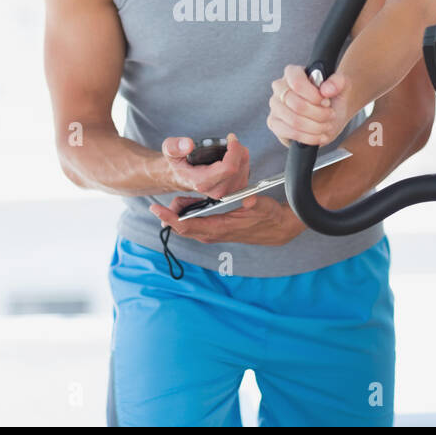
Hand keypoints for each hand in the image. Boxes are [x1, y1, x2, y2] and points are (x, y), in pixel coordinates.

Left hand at [149, 193, 303, 246]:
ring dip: (178, 217)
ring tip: (174, 203)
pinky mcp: (218, 230)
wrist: (278, 229)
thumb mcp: (263, 207)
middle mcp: (214, 234)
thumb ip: (254, 204)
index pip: (189, 227)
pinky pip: (197, 226)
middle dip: (170, 218)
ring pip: (189, 228)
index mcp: (220, 228)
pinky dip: (188, 217)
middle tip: (159, 206)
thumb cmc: (269, 217)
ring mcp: (215, 233)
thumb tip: (249, 200)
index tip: (157, 210)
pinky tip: (189, 204)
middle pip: (184, 229)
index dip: (171, 218)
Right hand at [161, 132, 248, 199]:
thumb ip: (174, 146)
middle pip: (239, 169)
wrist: (181, 176)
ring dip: (242, 156)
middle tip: (231, 140)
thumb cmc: (178, 162)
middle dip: (239, 151)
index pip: (229, 168)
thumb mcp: (169, 150)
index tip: (230, 138)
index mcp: (202, 182)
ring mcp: (225, 193)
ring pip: (244, 172)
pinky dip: (243, 163)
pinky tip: (234, 157)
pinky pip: (245, 176)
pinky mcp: (231, 191)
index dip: (234, 151)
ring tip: (232, 147)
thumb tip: (188, 145)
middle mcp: (215, 191)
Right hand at [267, 64, 351, 147]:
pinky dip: (309, 137)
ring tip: (327, 125)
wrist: (332, 112)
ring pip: (294, 121)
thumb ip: (337, 82)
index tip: (326, 101)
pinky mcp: (275, 124)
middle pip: (296, 104)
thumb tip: (326, 90)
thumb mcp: (342, 85)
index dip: (313, 95)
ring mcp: (275, 106)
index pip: (297, 82)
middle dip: (319, 114)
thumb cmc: (333, 96)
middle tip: (330, 114)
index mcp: (292, 73)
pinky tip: (320, 135)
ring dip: (316, 126)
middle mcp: (280, 88)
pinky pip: (290, 133)